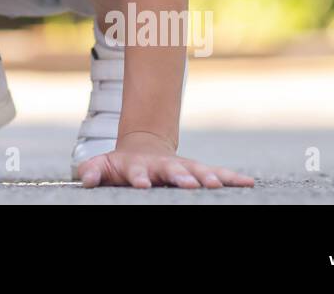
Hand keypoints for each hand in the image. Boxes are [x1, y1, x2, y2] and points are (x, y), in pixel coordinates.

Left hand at [75, 131, 255, 188]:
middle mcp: (162, 165)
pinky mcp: (197, 171)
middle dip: (180, 177)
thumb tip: (86, 180)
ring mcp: (181, 167)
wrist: (142, 148)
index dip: (140, 178)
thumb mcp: (101, 165)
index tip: (142, 185)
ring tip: (218, 185)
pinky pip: (217, 174)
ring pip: (197, 171)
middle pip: (172, 171)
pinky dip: (232, 178)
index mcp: (138, 166)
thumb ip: (92, 171)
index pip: (138, 173)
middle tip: (189, 185)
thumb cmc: (119, 165)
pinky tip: (248, 182)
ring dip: (207, 178)